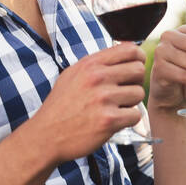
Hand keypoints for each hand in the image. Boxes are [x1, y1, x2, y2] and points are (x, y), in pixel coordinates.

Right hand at [39, 41, 146, 161]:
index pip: (130, 49)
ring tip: (115, 109)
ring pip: (139, 93)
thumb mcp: (73, 75)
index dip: (138, 59)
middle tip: (124, 93)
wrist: (46, 135)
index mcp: (90, 64)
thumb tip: (124, 50)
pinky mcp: (109, 120)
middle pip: (139, 70)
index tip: (133, 70)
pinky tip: (114, 122)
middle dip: (136, 82)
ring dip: (131, 103)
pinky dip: (128, 121)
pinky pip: (135, 115)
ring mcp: (103, 98)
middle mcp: (97, 77)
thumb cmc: (61, 106)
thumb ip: (97, 63)